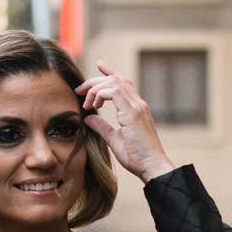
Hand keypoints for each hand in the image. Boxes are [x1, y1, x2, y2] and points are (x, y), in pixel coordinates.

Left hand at [74, 61, 176, 183]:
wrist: (152, 167)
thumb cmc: (137, 157)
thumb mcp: (114, 139)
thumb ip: (102, 127)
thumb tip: (89, 117)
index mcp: (136, 108)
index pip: (123, 82)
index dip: (111, 71)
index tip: (99, 64)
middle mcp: (138, 104)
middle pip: (116, 79)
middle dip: (94, 80)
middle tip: (79, 90)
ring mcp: (137, 107)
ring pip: (113, 83)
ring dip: (95, 88)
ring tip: (85, 101)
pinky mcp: (133, 113)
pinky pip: (113, 92)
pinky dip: (100, 94)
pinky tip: (93, 105)